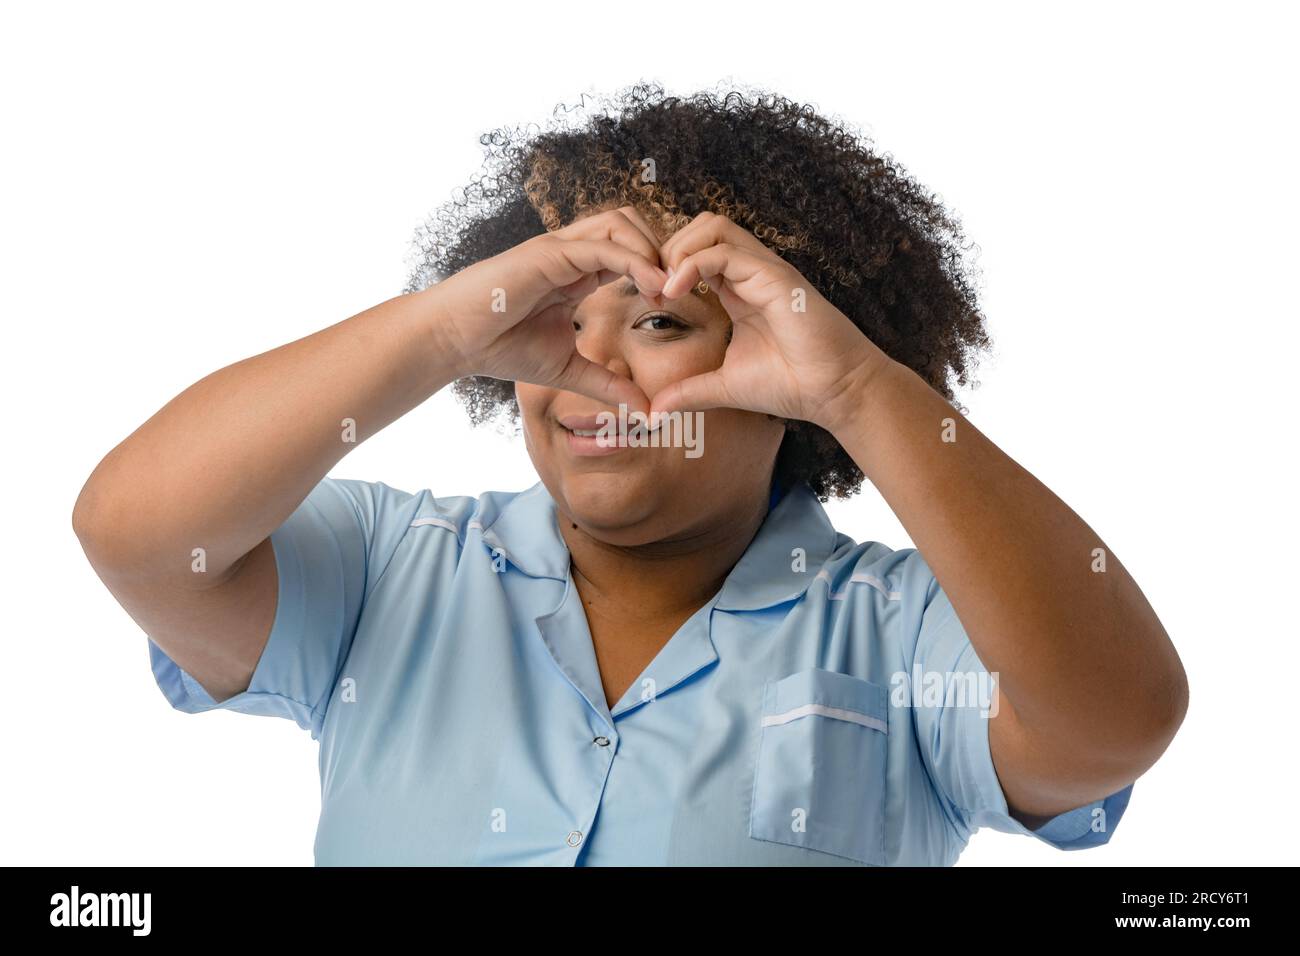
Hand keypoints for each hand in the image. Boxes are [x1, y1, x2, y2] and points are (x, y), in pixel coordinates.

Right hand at [429, 206, 668, 411]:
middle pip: (630, 222)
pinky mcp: (548, 253)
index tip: (675, 301)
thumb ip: (607, 385)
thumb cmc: (500, 347)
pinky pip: (602, 245)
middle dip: (661, 248)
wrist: (453, 341)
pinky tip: (651, 287)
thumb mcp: (568, 371)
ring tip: (665, 288)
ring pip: (620, 221)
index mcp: (577, 272)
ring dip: (651, 248)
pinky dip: (633, 260)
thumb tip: (644, 411)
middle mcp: (571, 252)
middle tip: (677, 288)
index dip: (657, 269)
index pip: (630, 250)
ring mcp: (559, 248)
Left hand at [651, 212, 892, 431]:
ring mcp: (763, 269)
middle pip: (702, 226)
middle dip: (667, 248)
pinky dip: (691, 264)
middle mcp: (751, 272)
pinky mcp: (773, 276)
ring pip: (712, 226)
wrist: (835, 391)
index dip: (666, 266)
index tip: (650, 300)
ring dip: (678, 249)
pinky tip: (675, 292)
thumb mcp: (725, 386)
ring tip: (664, 287)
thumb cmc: (791, 384)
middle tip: (652, 287)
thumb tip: (656, 412)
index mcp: (739, 289)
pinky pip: (723, 251)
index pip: (696, 252)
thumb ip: (690, 392)